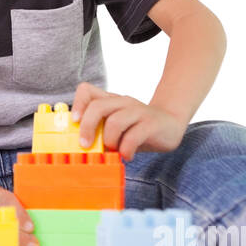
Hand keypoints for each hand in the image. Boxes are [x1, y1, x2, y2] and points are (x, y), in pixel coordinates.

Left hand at [70, 82, 185, 160]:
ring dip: (109, 141)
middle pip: (98, 107)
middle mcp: (123, 102)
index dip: (77, 104)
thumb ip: (100, 129)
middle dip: (87, 128)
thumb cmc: (137, 128)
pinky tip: (128, 155)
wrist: (171, 124)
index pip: (86, 90)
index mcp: (111, 101)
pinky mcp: (151, 124)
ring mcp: (138, 111)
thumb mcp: (116, 125)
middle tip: (86, 145)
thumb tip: (78, 145)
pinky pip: (133, 136)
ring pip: (115, 122)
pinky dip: (126, 149)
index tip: (75, 122)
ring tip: (114, 150)